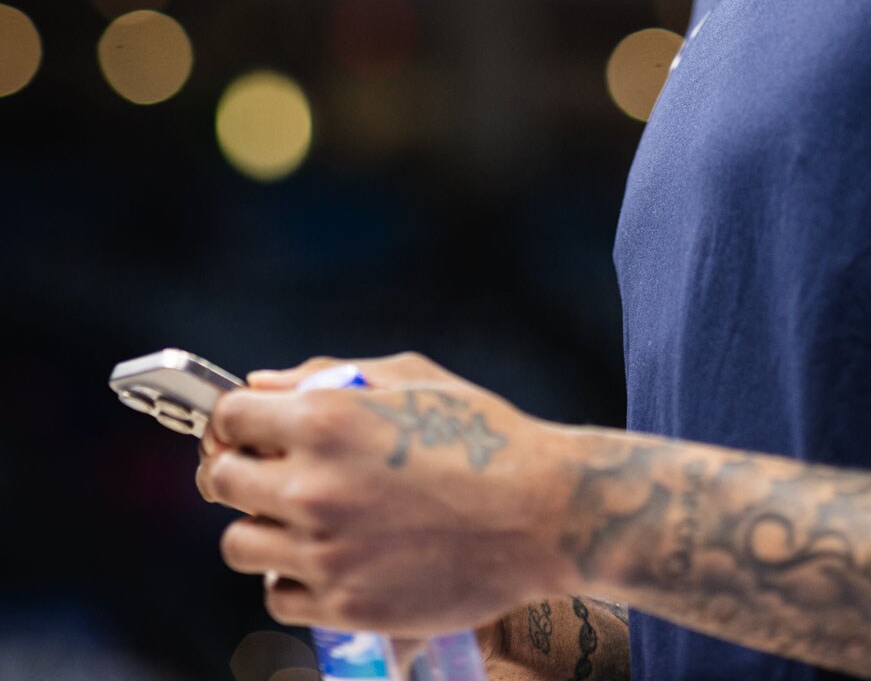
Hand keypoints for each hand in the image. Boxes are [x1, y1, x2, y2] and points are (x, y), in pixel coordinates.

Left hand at [200, 352, 572, 641]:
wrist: (540, 513)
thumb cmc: (480, 434)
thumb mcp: (408, 378)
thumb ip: (327, 376)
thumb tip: (264, 387)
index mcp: (325, 419)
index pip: (228, 417)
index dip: (233, 420)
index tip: (245, 429)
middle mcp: (313, 486)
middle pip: (219, 480)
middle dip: (237, 470)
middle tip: (268, 474)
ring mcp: (325, 552)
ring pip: (237, 544)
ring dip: (259, 527)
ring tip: (298, 520)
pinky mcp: (344, 605)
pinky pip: (277, 595)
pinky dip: (291, 577)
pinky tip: (325, 558)